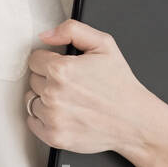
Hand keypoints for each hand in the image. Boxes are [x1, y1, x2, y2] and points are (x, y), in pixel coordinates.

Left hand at [25, 18, 158, 158]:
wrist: (135, 121)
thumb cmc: (120, 85)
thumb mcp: (104, 45)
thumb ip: (71, 30)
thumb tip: (46, 35)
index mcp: (61, 69)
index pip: (34, 59)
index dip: (50, 61)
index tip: (65, 68)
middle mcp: (53, 94)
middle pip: (33, 79)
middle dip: (49, 80)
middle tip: (72, 85)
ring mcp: (52, 117)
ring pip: (32, 100)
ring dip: (45, 99)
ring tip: (70, 100)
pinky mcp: (53, 136)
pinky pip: (32, 122)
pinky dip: (43, 119)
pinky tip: (63, 114)